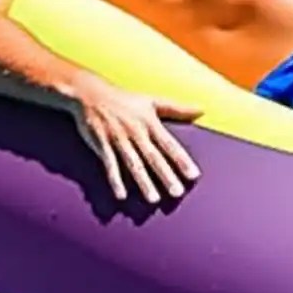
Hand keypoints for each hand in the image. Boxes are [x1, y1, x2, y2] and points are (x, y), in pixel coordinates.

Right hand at [68, 72, 203, 202]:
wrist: (90, 94)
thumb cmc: (125, 100)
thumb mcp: (151, 101)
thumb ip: (177, 109)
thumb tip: (202, 110)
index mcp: (150, 122)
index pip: (170, 145)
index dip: (182, 160)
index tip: (194, 175)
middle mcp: (136, 132)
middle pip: (153, 157)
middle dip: (166, 175)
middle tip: (177, 193)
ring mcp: (118, 139)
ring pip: (134, 164)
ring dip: (143, 182)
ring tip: (154, 199)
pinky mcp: (101, 144)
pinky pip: (110, 165)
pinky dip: (115, 179)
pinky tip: (121, 195)